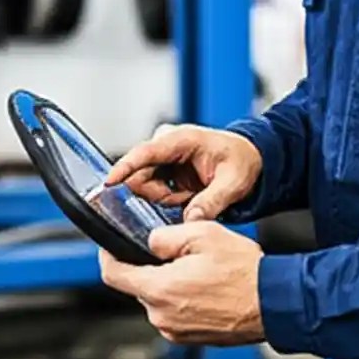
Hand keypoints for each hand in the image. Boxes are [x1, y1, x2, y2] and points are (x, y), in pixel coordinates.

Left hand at [99, 221, 263, 344]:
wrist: (275, 302)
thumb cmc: (244, 272)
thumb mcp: (201, 234)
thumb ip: (164, 236)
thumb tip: (149, 241)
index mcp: (159, 289)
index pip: (112, 275)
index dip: (107, 256)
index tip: (109, 248)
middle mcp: (163, 316)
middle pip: (138, 286)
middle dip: (150, 267)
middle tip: (174, 253)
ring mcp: (176, 330)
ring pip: (158, 299)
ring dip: (169, 282)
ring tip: (197, 269)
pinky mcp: (190, 337)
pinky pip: (175, 313)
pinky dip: (182, 298)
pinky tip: (204, 286)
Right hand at [106, 124, 261, 221]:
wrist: (249, 159)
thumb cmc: (241, 160)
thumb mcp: (233, 183)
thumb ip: (211, 201)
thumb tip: (191, 219)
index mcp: (180, 139)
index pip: (145, 153)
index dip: (124, 167)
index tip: (109, 182)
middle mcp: (166, 144)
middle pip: (141, 174)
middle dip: (158, 195)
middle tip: (185, 200)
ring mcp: (162, 156)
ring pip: (145, 185)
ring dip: (164, 198)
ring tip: (191, 196)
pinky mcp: (162, 168)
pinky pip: (153, 189)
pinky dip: (167, 198)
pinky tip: (186, 195)